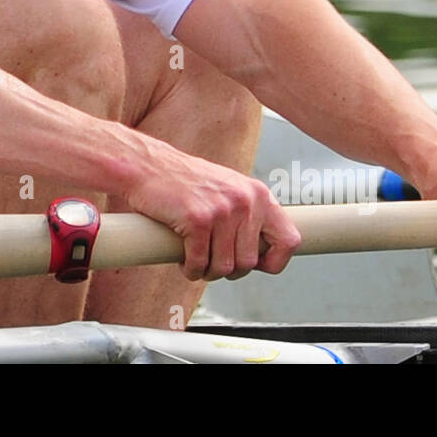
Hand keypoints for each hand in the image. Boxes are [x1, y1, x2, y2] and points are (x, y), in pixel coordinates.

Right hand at [125, 149, 301, 281]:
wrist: (146, 165)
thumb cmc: (183, 180)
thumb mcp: (228, 188)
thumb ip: (248, 213)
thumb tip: (262, 251)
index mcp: (258, 193)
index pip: (289, 240)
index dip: (274, 261)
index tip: (256, 265)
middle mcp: (245, 201)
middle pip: (249, 262)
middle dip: (228, 269)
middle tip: (211, 261)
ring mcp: (222, 210)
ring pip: (224, 267)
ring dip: (207, 271)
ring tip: (196, 260)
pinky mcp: (197, 220)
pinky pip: (199, 263)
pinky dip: (190, 269)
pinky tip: (184, 261)